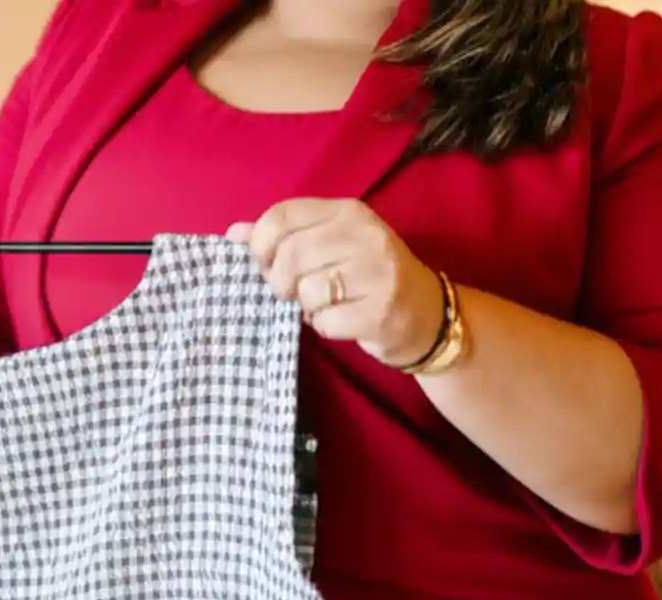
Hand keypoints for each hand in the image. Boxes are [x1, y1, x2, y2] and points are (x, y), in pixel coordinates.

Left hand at [227, 198, 444, 367]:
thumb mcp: (329, 244)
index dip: (260, 244)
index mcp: (348, 212)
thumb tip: (233, 233)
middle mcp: (365, 235)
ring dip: (306, 306)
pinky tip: (343, 319)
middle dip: (281, 281)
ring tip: (326, 303)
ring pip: (306, 291)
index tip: (265, 262)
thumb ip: (282, 236)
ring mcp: (377, 273)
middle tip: (292, 291)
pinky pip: (325, 321)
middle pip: (289, 255)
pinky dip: (325, 326)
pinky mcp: (381, 311)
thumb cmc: (368, 275)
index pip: (282, 216)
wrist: (427, 313)